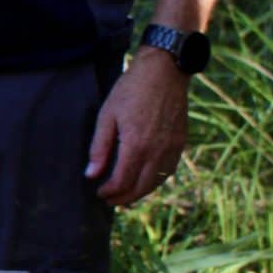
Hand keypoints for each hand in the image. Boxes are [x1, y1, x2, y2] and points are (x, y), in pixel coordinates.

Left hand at [84, 48, 189, 205]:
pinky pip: (169, 170)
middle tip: (110, 201)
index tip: (99, 192)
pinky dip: (156, 180)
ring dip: (141, 192)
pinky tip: (145, 180)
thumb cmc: (131, 90)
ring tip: (126, 195)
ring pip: (157, 181)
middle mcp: (157, 150)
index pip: (122, 180)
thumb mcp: (107, 115)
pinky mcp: (181, 141)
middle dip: (124, 198)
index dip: (109, 191)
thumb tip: (91, 175)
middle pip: (141, 187)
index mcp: (136, 144)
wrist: (164, 71)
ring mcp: (172, 147)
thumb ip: (99, 148)